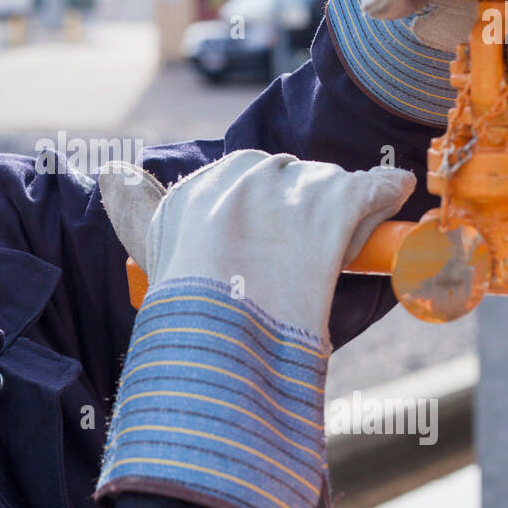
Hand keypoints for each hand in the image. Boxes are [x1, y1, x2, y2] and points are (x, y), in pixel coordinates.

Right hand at [93, 150, 414, 507]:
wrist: (215, 335)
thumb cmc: (183, 311)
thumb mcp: (149, 252)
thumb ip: (133, 208)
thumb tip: (111, 172)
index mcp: (199, 189)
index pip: (245, 181)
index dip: (261, 213)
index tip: (268, 242)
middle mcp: (243, 176)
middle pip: (287, 178)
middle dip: (298, 209)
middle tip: (302, 256)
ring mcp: (292, 189)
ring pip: (329, 185)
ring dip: (337, 212)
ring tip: (337, 251)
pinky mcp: (335, 204)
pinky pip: (376, 187)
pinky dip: (389, 191)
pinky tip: (396, 194)